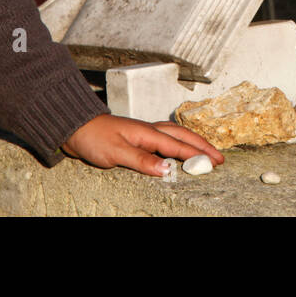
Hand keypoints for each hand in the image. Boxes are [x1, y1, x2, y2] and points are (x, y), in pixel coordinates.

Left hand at [61, 113, 224, 176]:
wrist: (75, 127)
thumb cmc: (94, 138)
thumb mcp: (116, 153)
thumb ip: (142, 160)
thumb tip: (168, 169)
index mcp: (147, 133)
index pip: (177, 146)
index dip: (197, 155)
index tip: (214, 163)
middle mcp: (149, 130)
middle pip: (183, 137)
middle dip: (203, 146)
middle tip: (220, 158)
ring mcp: (144, 132)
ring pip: (176, 136)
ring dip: (193, 143)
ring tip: (207, 152)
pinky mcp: (137, 137)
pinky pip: (166, 139)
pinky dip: (179, 143)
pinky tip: (180, 149)